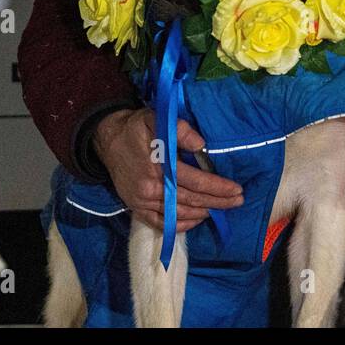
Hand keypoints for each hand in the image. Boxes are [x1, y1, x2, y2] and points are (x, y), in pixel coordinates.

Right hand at [93, 109, 243, 231]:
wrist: (107, 139)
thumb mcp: (156, 119)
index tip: (237, 189)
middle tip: (237, 202)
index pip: (195, 181)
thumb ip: (180, 130)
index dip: (218, 187)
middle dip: (217, 202)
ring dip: (203, 213)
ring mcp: (142, 201)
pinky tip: (196, 220)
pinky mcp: (136, 208)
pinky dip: (181, 225)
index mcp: (158, 167)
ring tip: (222, 209)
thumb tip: (201, 145)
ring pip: (178, 214)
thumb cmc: (136, 128)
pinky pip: (161, 223)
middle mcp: (150, 189)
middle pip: (191, 200)